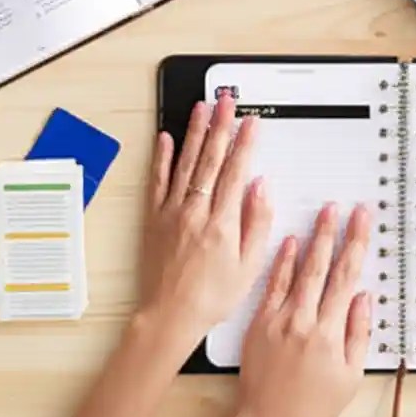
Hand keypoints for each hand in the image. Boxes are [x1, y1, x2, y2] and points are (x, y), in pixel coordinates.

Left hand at [137, 96, 272, 343]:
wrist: (170, 315)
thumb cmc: (211, 297)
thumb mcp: (249, 265)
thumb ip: (257, 222)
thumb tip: (260, 186)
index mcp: (222, 221)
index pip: (235, 170)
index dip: (245, 142)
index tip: (251, 122)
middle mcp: (195, 210)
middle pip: (210, 158)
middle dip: (220, 126)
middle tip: (225, 101)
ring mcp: (172, 212)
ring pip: (185, 162)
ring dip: (194, 133)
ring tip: (200, 109)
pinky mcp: (154, 219)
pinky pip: (158, 181)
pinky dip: (162, 158)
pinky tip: (166, 139)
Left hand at [232, 204, 372, 416]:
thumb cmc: (311, 405)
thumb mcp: (350, 375)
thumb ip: (359, 332)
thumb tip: (364, 297)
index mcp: (330, 332)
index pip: (347, 277)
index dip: (356, 244)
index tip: (361, 220)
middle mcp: (304, 321)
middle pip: (323, 267)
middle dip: (334, 233)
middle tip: (340, 208)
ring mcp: (279, 320)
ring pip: (297, 271)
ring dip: (310, 240)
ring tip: (320, 215)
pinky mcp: (259, 323)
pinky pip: (271, 286)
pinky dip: (281, 262)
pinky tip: (287, 242)